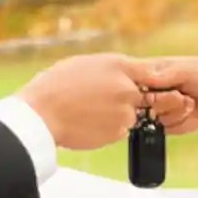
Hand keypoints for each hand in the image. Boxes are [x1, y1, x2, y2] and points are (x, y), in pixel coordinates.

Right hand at [18, 53, 194, 149]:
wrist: (42, 114)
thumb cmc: (59, 84)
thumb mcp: (91, 62)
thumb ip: (119, 67)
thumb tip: (139, 74)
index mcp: (121, 69)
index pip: (152, 74)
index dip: (154, 80)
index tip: (153, 86)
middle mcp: (128, 92)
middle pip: (144, 97)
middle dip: (134, 100)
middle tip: (107, 99)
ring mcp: (124, 115)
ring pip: (131, 115)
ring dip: (118, 114)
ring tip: (90, 109)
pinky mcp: (116, 134)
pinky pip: (120, 130)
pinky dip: (109, 127)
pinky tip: (88, 120)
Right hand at [142, 56, 197, 135]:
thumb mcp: (185, 70)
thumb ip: (163, 75)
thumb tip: (144, 79)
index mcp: (155, 73)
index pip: (135, 82)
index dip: (139, 88)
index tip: (152, 90)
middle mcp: (157, 91)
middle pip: (143, 104)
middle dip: (162, 102)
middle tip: (180, 95)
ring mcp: (164, 108)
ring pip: (155, 118)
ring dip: (175, 112)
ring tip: (191, 102)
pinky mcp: (173, 122)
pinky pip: (166, 128)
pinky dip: (180, 121)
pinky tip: (192, 112)